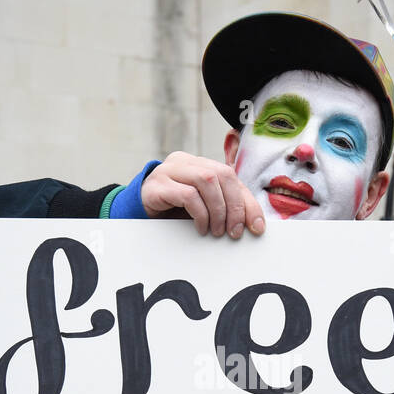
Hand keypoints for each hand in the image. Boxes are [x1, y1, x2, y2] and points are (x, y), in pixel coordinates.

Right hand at [141, 151, 265, 238]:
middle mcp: (185, 161)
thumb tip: (253, 224)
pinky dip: (200, 214)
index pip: (232, 177)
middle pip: (222, 174)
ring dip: (218, 210)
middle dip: (234, 206)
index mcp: (199, 163)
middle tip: (234, 232)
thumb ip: (224, 207)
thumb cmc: (172, 210)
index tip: (256, 227)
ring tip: (216, 232)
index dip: (247, 202)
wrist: (137, 212)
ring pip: (207, 181)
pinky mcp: (157, 185)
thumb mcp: (203, 207)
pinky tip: (201, 228)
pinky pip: (187, 194)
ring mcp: (169, 170)